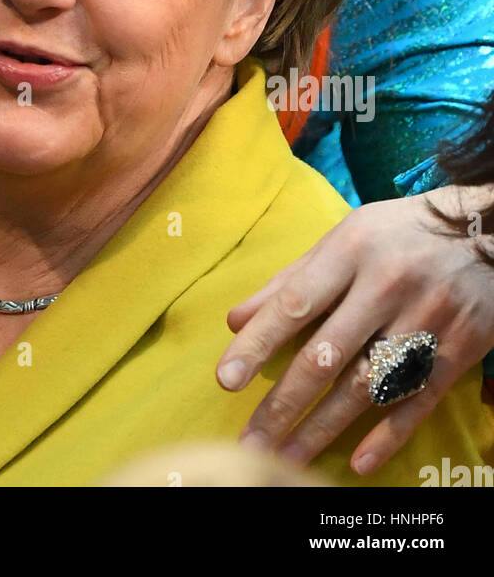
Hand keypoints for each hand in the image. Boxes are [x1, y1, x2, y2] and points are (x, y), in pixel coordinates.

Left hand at [215, 186, 493, 473]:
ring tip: (288, 459)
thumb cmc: (396, 235)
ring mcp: (426, 318)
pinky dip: (388, 435)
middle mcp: (386, 285)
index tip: (226, 379)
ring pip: (368, 384)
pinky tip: (358, 462)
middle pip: (328, 354)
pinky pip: (417, 399)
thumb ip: (289, 281)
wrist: (484, 231)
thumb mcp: (342, 240)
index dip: (258, 344)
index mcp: (351, 251)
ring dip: (324, 428)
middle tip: (252, 442)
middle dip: (285, 403)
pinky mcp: (459, 347)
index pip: (295, 303)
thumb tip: (235, 320)